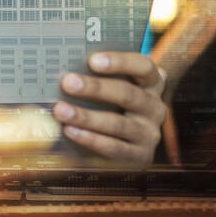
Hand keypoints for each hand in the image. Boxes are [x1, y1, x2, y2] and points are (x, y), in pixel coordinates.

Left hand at [53, 52, 168, 166]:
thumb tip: (63, 65)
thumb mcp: (107, 91)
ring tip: (60, 110)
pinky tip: (70, 131)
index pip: (143, 67)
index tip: (92, 60)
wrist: (120, 150)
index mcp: (150, 84)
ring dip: (86, 116)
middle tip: (68, 82)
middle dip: (96, 88)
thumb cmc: (107, 107)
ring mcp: (149, 133)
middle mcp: (154, 108)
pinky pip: (114, 148)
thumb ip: (95, 77)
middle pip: (128, 94)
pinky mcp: (140, 156)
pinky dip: (90, 139)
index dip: (120, 62)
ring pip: (118, 123)